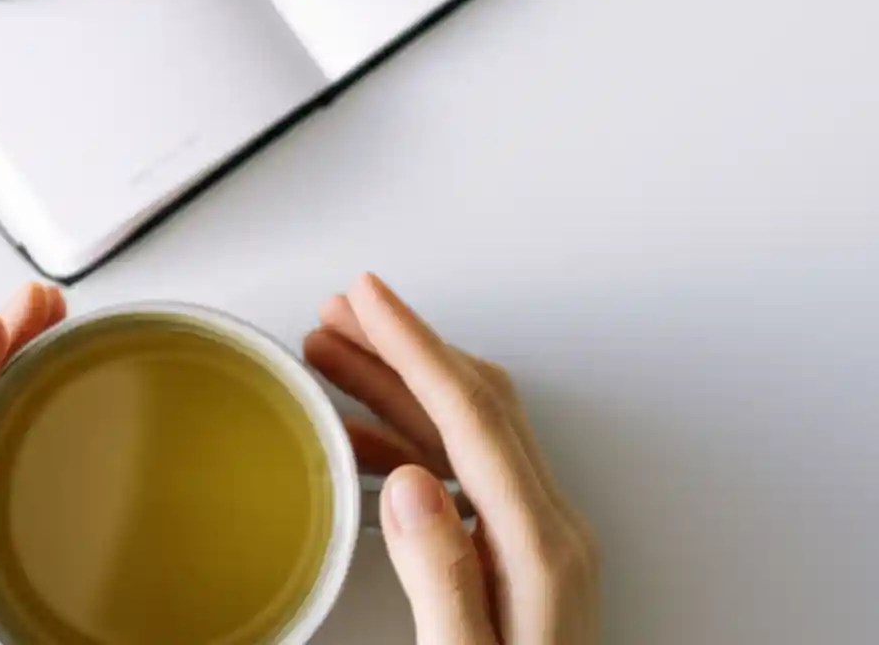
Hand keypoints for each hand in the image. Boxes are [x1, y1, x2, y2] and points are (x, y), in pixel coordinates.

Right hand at [304, 274, 598, 643]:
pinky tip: (361, 437)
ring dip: (398, 385)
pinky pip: (460, 471)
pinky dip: (407, 438)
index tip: (370, 299)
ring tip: (332, 358)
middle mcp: (546, 529)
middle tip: (339, 312)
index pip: (470, 416)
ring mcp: (534, 538)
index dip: (414, 346)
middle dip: (401, 346)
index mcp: (539, 548)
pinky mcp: (516, 554)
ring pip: (462, 430)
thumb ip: (445, 578)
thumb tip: (412, 483)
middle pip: (470, 403)